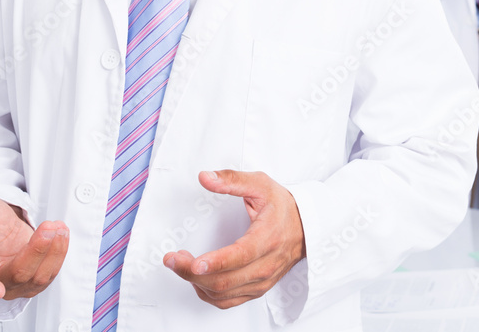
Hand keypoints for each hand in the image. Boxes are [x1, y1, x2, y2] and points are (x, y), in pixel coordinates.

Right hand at [0, 195, 67, 299]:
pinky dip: (59, 253)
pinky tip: (62, 233)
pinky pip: (50, 271)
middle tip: (49, 226)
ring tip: (58, 227)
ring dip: (53, 252)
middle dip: (36, 251)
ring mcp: (16, 280)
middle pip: (18, 275)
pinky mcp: (35, 276)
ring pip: (38, 277)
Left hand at [164, 170, 305, 309]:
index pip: (240, 256)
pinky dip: (207, 293)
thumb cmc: (283, 206)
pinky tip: (198, 279)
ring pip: (223, 294)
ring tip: (180, 265)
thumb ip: (232, 180)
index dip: (216, 262)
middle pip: (225, 280)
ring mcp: (262, 281)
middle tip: (172, 259)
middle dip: (192, 273)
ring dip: (196, 283)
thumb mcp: (261, 185)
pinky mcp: (257, 289)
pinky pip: (227, 301)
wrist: (306, 228)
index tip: (195, 262)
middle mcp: (266, 265)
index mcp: (268, 238)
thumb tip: (205, 177)